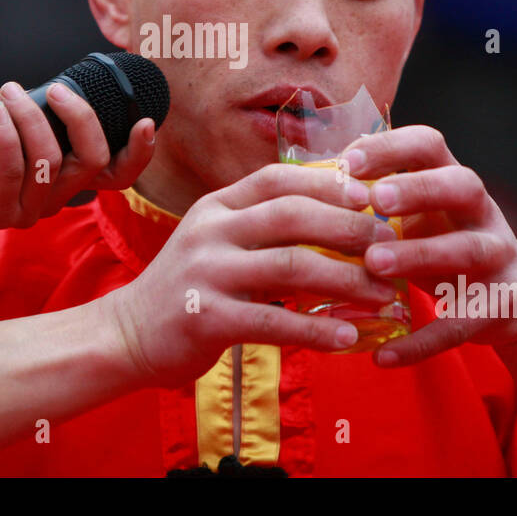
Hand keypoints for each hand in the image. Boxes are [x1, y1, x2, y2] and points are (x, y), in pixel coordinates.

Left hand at [0, 81, 155, 234]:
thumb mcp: (7, 116)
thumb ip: (39, 109)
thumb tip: (64, 87)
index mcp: (65, 176)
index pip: (117, 174)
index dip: (139, 153)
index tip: (145, 121)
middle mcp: (54, 198)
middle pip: (92, 162)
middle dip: (80, 118)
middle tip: (55, 90)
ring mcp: (27, 210)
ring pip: (51, 162)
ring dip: (32, 118)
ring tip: (8, 93)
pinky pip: (13, 172)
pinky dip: (8, 136)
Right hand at [102, 163, 401, 388]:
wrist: (127, 334)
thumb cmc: (189, 288)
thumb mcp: (217, 241)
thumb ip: (262, 226)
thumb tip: (335, 216)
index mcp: (217, 205)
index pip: (279, 178)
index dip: (329, 183)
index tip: (371, 197)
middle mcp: (211, 230)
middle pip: (293, 216)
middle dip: (349, 228)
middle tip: (389, 246)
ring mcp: (207, 273)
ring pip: (292, 266)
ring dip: (347, 281)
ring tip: (383, 295)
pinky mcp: (208, 318)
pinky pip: (275, 321)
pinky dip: (318, 330)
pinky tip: (348, 337)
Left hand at [339, 126, 516, 367]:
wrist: (513, 303)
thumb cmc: (443, 246)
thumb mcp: (418, 217)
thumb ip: (374, 203)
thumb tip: (298, 190)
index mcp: (453, 182)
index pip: (429, 144)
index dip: (392, 147)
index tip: (347, 161)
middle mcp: (482, 214)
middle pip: (462, 185)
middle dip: (419, 189)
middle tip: (376, 199)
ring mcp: (497, 258)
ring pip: (468, 249)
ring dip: (420, 254)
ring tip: (374, 264)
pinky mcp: (498, 307)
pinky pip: (460, 325)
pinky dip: (421, 342)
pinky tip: (382, 357)